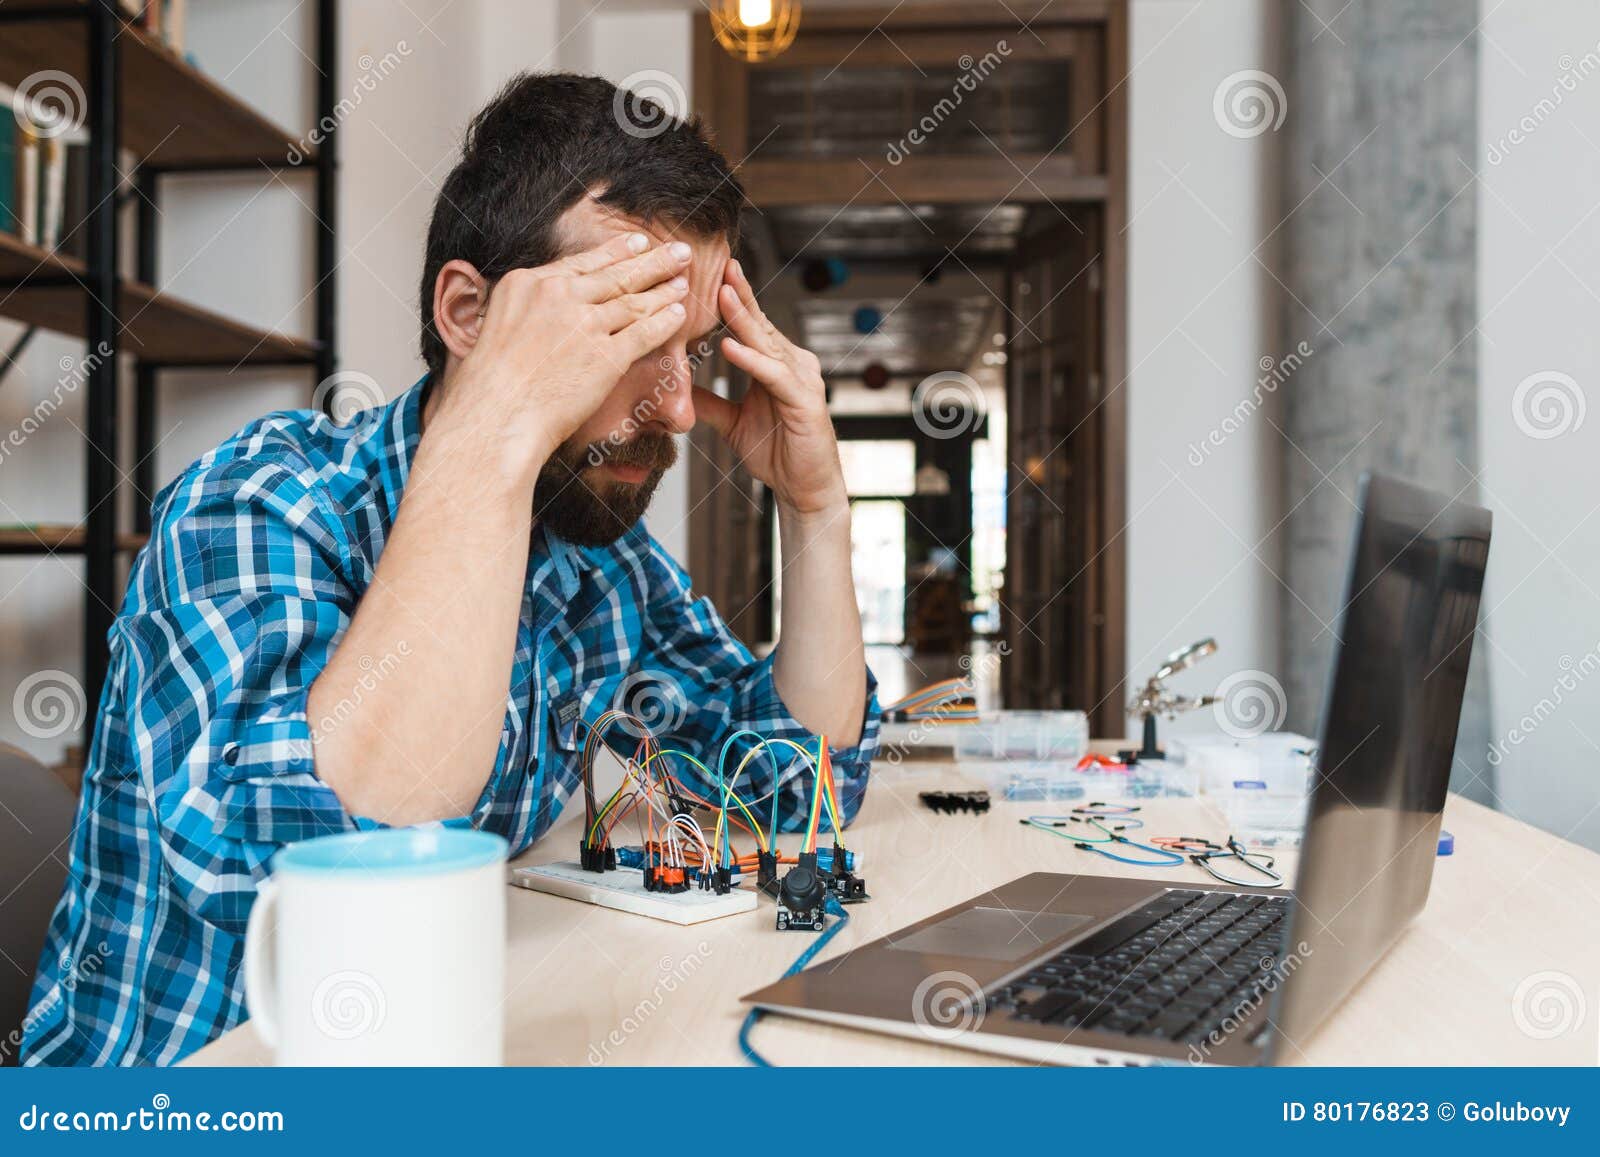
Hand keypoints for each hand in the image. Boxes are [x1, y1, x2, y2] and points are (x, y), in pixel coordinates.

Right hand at [436, 233, 691, 489]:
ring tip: (683, 282)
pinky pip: (643, 333)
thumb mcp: (495, 325)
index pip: (583, 262)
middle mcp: (558, 296)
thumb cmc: (488, 385)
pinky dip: (665, 322)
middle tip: (679, 252)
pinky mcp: (605, 357)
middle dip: (653, 261)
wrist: (495, 417)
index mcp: (528, 283)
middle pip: (616, 274)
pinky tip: (679, 315)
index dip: (617, 251)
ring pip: (634, 301)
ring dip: (664, 290)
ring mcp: (584, 325)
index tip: (638, 243)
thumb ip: (526, 309)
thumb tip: (542, 307)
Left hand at [694, 259, 847, 515]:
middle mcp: (793, 363)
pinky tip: (730, 346)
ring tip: (722, 294)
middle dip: (739, 294)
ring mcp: (802, 379)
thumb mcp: (733, 423)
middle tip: (720, 264)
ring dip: (743, 319)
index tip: (710, 274)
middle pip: (760, 325)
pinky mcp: (805, 400)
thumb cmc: (777, 453)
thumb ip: (711, 402)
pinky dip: (752, 360)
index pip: (751, 326)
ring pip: (767, 343)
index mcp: (777, 364)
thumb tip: (678, 387)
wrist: (805, 487)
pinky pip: (774, 375)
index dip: (733, 300)